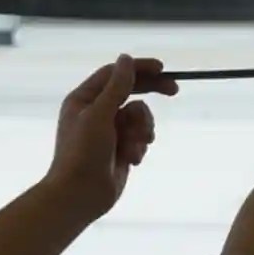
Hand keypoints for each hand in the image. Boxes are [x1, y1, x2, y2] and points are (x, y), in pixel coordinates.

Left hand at [46, 55, 179, 216]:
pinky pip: (140, 137)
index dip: (138, 69)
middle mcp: (96, 112)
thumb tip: (126, 59)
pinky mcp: (120, 148)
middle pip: (130, 92)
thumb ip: (116, 87)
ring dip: (142, 130)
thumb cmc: (83, 153)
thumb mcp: (100, 115)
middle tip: (174, 90)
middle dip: (151, 93)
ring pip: (139, 117)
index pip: (115, 74)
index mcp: (84, 99)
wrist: (79, 195)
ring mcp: (109, 131)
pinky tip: (131, 159)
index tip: (162, 69)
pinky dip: (139, 146)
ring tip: (134, 146)